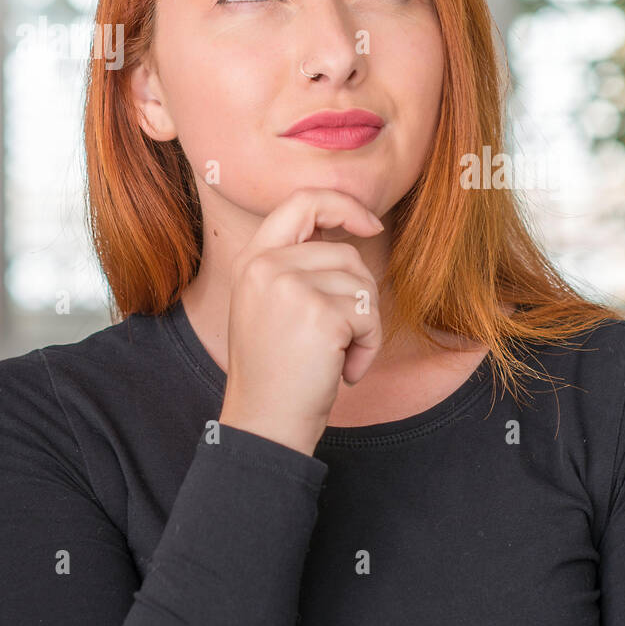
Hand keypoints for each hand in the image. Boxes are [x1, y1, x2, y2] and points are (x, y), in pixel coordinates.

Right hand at [217, 187, 383, 455]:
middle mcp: (266, 266)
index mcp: (253, 260)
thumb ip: (295, 266)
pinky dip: (368, 347)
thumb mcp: (270, 305)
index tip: (371, 224)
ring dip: (364, 327)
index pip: (302, 201)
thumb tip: (352, 232)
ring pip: (362, 286)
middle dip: (360, 294)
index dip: (343, 205)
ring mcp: (290, 287)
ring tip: (337, 357)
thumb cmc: (276, 372)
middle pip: (346, 253)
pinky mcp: (320, 313)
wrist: (265, 424)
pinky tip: (343, 370)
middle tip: (345, 334)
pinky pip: (370, 316)